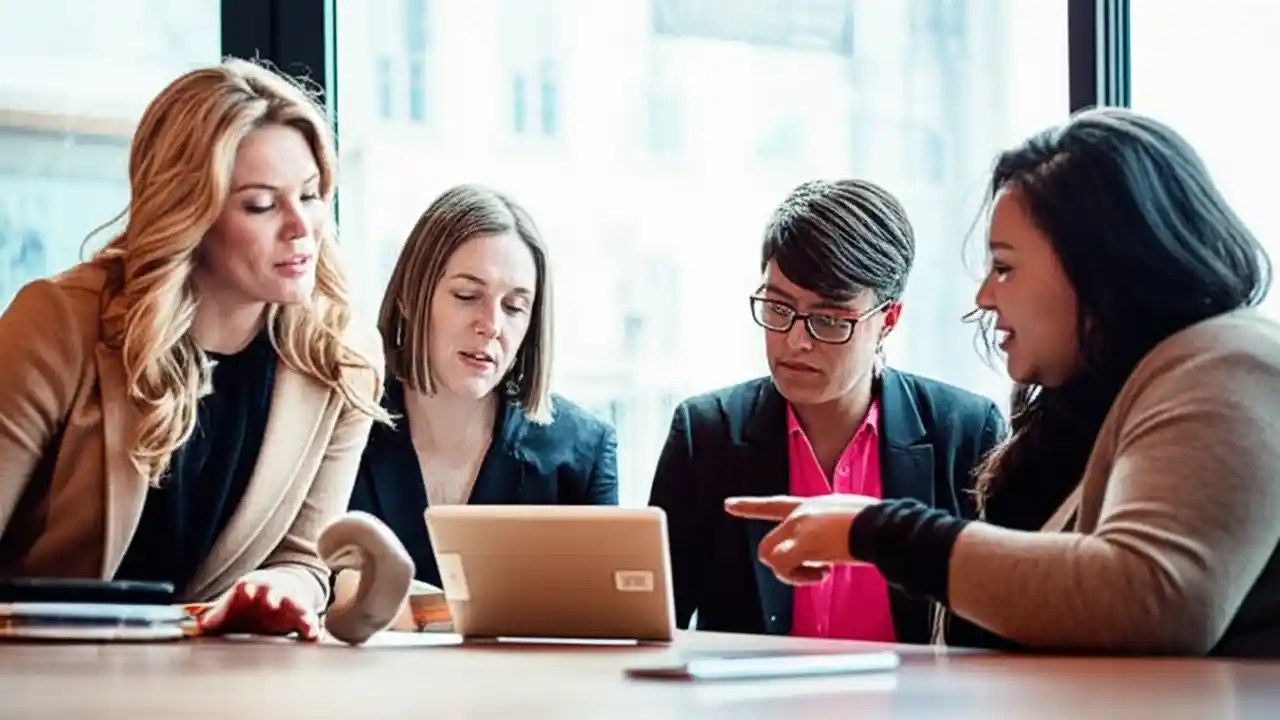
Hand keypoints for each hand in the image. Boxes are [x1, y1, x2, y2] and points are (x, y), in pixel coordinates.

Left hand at [197, 578, 318, 640]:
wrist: (277, 591)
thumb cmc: (248, 602)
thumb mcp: (230, 606)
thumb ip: (216, 616)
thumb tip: (198, 623)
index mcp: (250, 587)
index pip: (246, 585)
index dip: (246, 589)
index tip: (245, 591)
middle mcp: (271, 591)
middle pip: (273, 591)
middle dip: (272, 596)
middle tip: (271, 602)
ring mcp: (288, 601)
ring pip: (295, 604)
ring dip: (299, 611)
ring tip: (303, 620)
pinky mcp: (301, 614)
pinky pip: (309, 619)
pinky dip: (312, 627)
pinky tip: (313, 635)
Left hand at [724, 494, 879, 585]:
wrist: (879, 526)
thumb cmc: (873, 523)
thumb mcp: (846, 516)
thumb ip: (830, 528)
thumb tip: (835, 548)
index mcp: (809, 506)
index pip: (773, 504)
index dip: (750, 506)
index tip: (729, 504)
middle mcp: (798, 515)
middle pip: (767, 545)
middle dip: (785, 565)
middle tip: (813, 571)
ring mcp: (798, 528)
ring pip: (770, 557)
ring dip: (792, 573)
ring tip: (819, 573)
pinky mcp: (803, 544)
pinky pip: (783, 566)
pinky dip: (799, 578)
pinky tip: (822, 575)